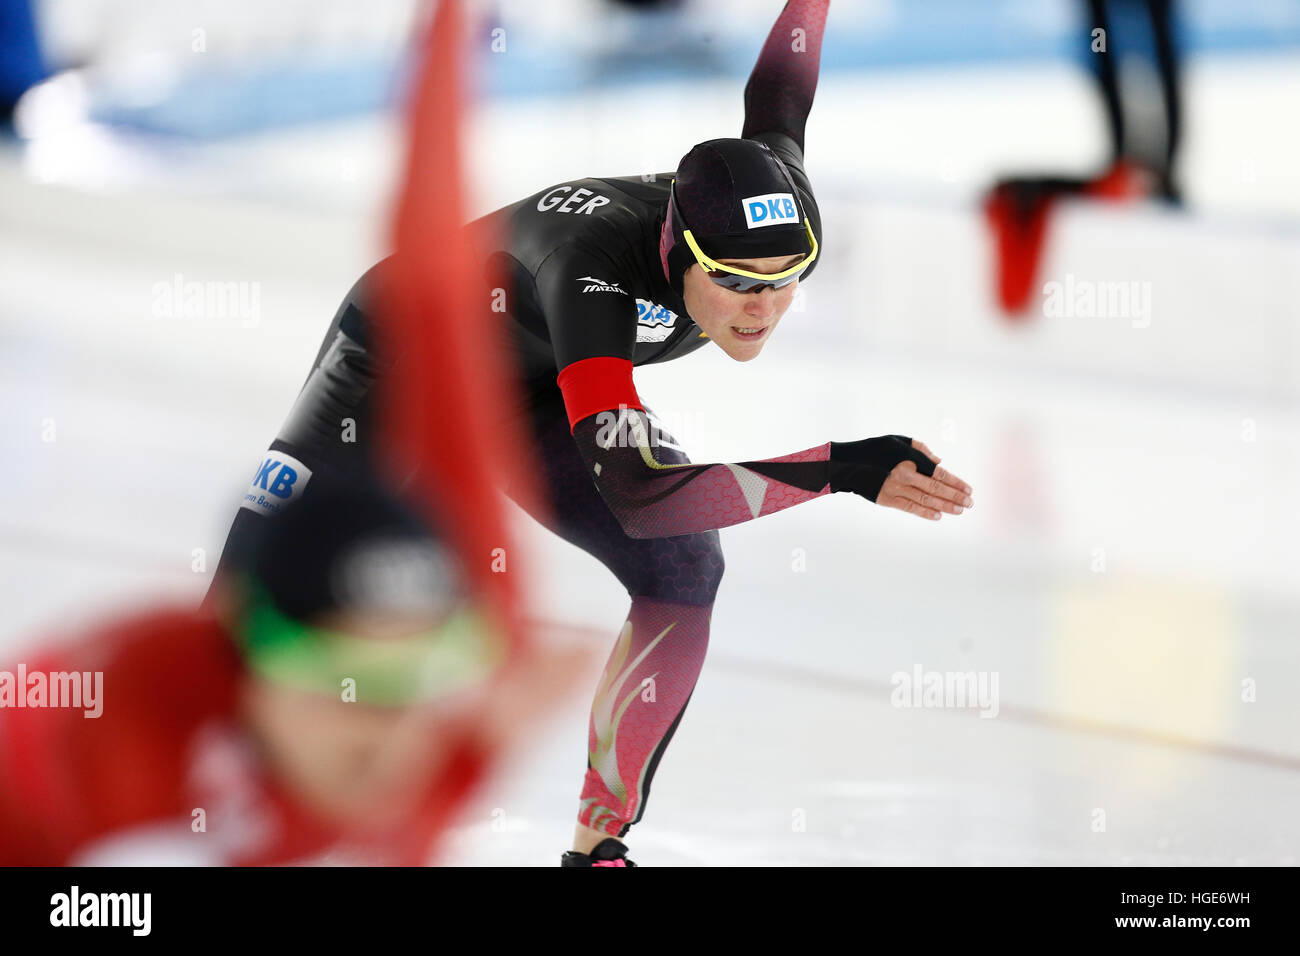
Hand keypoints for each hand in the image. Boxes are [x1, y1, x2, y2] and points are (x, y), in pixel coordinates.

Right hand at [828, 435, 972, 520]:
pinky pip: (910, 508)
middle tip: (969, 503)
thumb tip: (939, 462)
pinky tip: (938, 516)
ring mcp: (896, 488)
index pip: (939, 473)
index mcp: (910, 459)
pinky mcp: (887, 499)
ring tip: (959, 510)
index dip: (955, 482)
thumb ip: (920, 449)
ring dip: (945, 506)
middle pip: (936, 488)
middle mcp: (905, 474)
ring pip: (926, 499)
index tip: (968, 489)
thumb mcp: (897, 441)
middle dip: (955, 496)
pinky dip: (925, 512)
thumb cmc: (874, 449)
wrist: (847, 463)